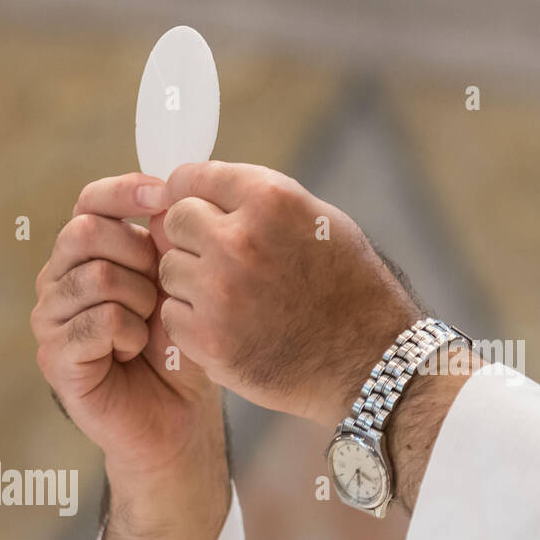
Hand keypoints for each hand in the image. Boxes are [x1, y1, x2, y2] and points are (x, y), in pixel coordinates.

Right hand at [32, 173, 226, 539]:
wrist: (176, 417)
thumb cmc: (176, 349)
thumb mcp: (179, 284)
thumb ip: (167, 241)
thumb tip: (166, 194)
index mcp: (84, 256)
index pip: (89, 202)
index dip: (124, 193)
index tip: (164, 196)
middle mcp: (58, 281)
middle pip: (85, 232)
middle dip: (138, 255)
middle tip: (161, 289)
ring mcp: (50, 320)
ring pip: (95, 276)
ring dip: (139, 300)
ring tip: (149, 326)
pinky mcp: (55, 358)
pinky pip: (97, 321)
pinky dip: (128, 334)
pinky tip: (134, 351)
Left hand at [156, 162, 421, 428]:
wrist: (370, 362)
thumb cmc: (348, 288)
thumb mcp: (317, 222)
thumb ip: (255, 204)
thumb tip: (191, 196)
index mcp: (270, 200)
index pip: (192, 178)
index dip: (184, 191)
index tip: (184, 203)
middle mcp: (239, 241)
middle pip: (174, 222)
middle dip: (189, 237)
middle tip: (216, 259)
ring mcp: (220, 293)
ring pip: (169, 271)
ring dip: (190, 282)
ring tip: (231, 298)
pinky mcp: (208, 340)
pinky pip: (172, 316)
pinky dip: (191, 323)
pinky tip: (227, 327)